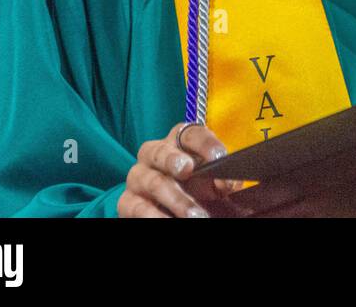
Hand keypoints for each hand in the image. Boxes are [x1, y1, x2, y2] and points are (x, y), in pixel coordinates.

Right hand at [117, 121, 241, 217]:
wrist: (173, 209)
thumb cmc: (196, 186)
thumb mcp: (211, 181)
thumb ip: (221, 179)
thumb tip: (228, 183)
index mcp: (178, 141)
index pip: (191, 134)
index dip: (205, 144)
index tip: (219, 156)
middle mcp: (153, 154)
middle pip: (160, 152)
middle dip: (174, 160)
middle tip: (188, 170)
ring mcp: (138, 177)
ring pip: (152, 182)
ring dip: (175, 199)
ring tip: (195, 214)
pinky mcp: (127, 201)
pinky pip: (137, 207)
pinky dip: (155, 216)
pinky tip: (170, 221)